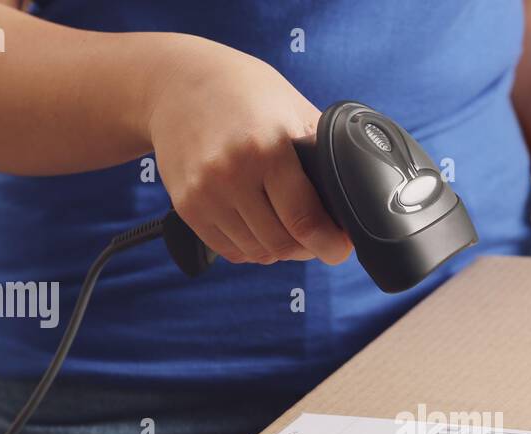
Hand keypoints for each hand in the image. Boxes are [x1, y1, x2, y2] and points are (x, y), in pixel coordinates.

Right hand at [146, 40, 351, 266]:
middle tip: (319, 237)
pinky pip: (230, 250)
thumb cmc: (244, 92)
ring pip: (257, 252)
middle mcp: (232, 173)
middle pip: (281, 244)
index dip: (330, 244)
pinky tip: (261, 228)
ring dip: (280, 250)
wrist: (177, 82)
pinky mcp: (187, 206)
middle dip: (308, 248)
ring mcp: (205, 193)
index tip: (341, 249)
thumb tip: (353, 197)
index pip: (304, 220)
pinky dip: (252, 249)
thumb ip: (320, 152)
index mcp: (267, 147)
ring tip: (290, 229)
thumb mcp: (292, 108)